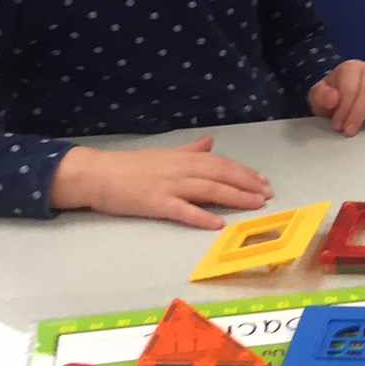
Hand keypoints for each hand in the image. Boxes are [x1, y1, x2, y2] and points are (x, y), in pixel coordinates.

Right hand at [49, 138, 270, 229]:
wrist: (96, 174)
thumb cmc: (128, 166)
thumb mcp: (162, 153)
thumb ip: (188, 150)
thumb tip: (209, 142)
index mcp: (182, 157)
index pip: (220, 163)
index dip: (243, 172)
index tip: (262, 180)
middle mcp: (180, 169)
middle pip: (220, 174)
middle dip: (247, 184)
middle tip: (267, 194)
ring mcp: (168, 186)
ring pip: (208, 190)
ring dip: (234, 196)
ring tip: (255, 204)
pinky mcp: (155, 204)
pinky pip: (182, 211)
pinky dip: (201, 217)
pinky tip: (217, 223)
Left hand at [306, 60, 364, 135]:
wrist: (343, 94)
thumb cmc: (332, 96)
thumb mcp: (318, 96)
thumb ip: (321, 96)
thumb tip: (333, 99)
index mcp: (352, 68)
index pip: (352, 88)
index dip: (345, 109)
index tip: (339, 125)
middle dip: (358, 115)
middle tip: (349, 131)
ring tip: (361, 120)